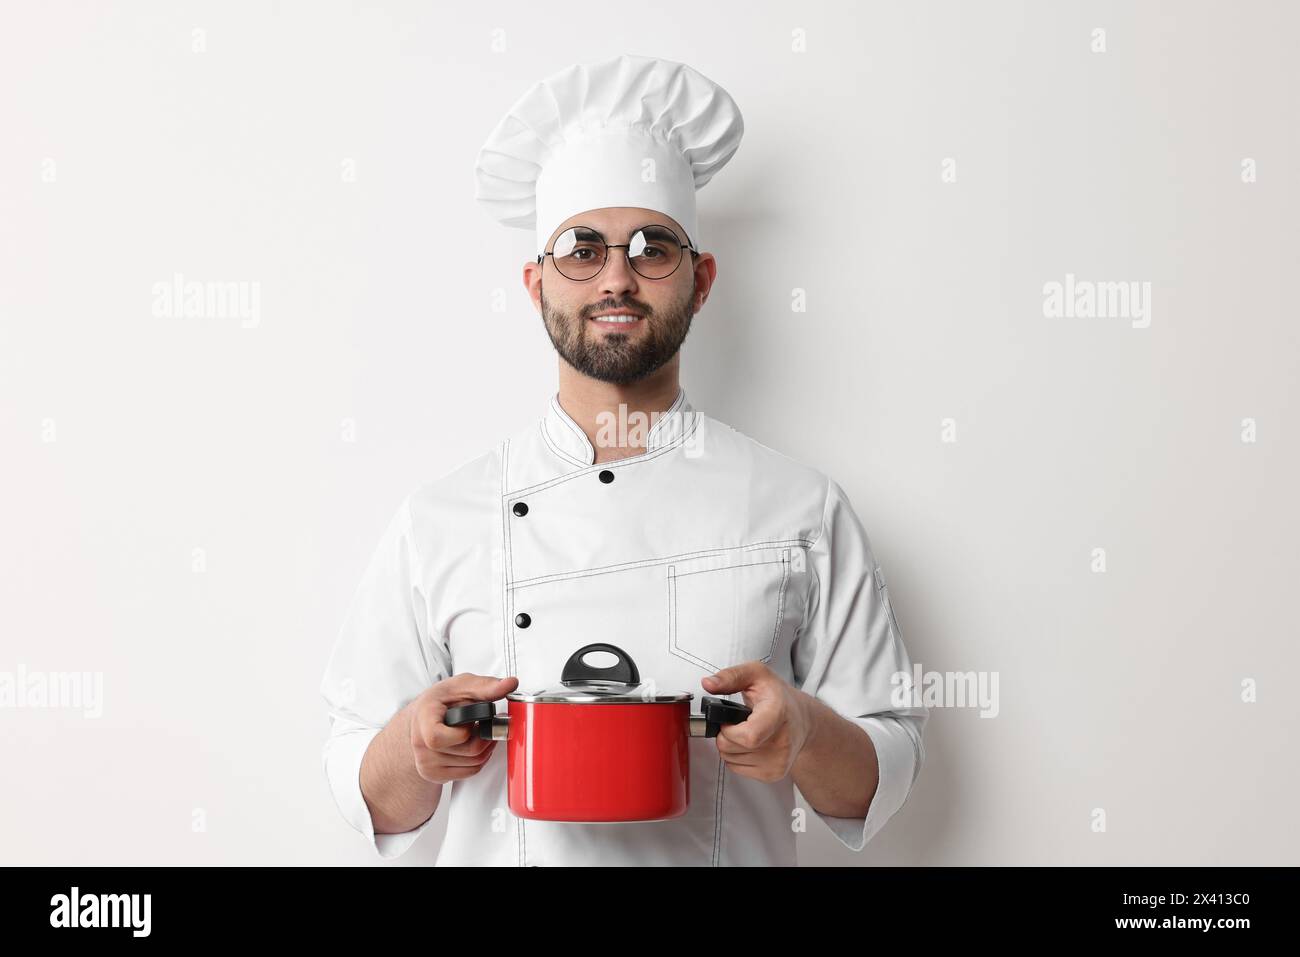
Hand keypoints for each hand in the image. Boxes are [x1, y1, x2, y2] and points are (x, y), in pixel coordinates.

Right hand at [409, 673, 518, 784]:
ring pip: (474, 763)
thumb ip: (486, 686)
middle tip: (485, 724)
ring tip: (479, 733)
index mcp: (423, 718)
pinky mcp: (434, 775)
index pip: (439, 738)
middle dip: (484, 736)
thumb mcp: (461, 686)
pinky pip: (470, 772)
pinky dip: (478, 759)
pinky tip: (473, 745)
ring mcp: (426, 762)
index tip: (470, 720)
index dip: (463, 731)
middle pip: (468, 751)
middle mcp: (420, 743)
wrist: (420, 719)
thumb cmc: (439, 702)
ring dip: (485, 748)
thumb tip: (509, 684)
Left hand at [701, 662, 815, 782]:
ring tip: (744, 731)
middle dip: (723, 734)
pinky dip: (735, 756)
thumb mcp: (757, 674)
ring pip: (730, 760)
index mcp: (778, 714)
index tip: (729, 719)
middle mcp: (782, 742)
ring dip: (729, 746)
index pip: (749, 736)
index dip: (729, 730)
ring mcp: (778, 761)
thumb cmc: (779, 697)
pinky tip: (748, 743)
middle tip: (734, 722)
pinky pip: (737, 768)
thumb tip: (708, 684)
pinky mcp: (773, 774)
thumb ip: (731, 676)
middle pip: (731, 748)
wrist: (802, 721)